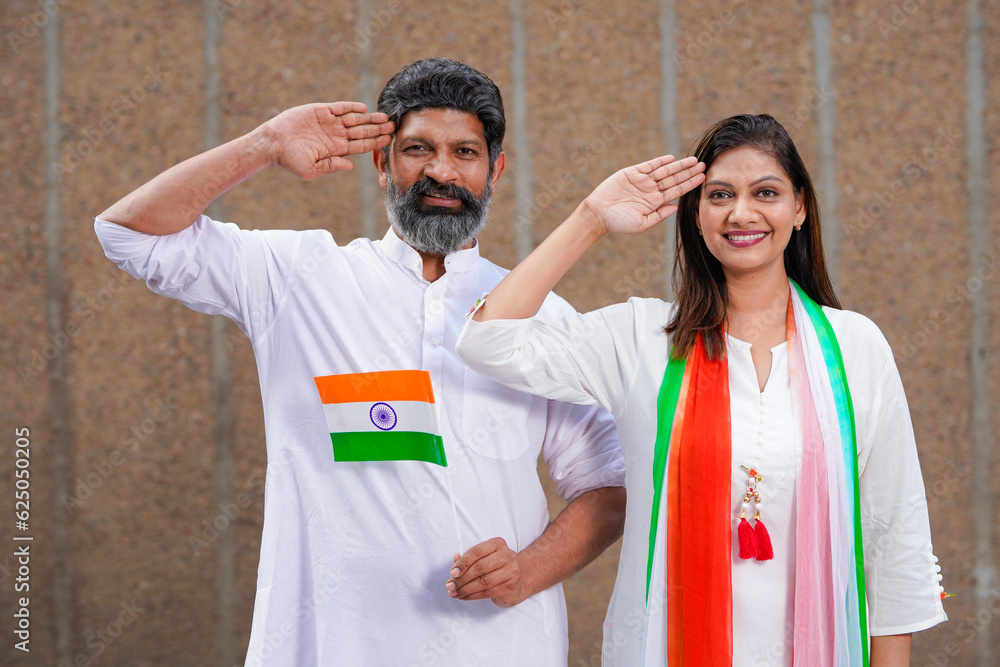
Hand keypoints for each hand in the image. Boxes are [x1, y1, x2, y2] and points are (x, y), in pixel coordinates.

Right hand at [262, 102, 394, 179]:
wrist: (273, 143)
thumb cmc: (290, 160)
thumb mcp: (312, 170)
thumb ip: (331, 166)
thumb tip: (350, 165)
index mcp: (336, 150)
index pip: (361, 146)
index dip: (376, 142)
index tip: (389, 139)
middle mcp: (336, 135)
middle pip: (362, 132)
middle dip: (378, 130)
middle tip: (394, 126)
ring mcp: (330, 122)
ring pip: (355, 119)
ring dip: (369, 118)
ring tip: (384, 117)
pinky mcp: (321, 111)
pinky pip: (340, 108)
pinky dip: (351, 107)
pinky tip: (364, 108)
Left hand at [445, 537, 527, 607]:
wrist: (516, 582)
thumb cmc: (495, 568)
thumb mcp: (483, 558)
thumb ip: (468, 559)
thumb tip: (455, 563)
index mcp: (498, 544)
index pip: (477, 551)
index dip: (463, 562)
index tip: (452, 572)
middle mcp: (507, 556)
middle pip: (480, 567)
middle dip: (462, 578)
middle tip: (450, 585)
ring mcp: (511, 572)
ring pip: (483, 582)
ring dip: (465, 589)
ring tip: (454, 593)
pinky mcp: (510, 587)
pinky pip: (487, 593)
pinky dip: (472, 596)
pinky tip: (463, 596)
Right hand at [581, 154, 704, 235]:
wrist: (598, 215)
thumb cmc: (618, 223)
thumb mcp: (642, 223)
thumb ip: (659, 215)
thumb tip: (676, 207)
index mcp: (654, 202)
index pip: (676, 191)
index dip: (690, 184)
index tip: (703, 178)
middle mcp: (650, 190)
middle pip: (674, 179)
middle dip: (689, 172)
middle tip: (704, 165)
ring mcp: (642, 181)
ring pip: (664, 171)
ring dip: (679, 165)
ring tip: (693, 160)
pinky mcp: (631, 173)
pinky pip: (648, 165)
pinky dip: (659, 161)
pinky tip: (671, 158)